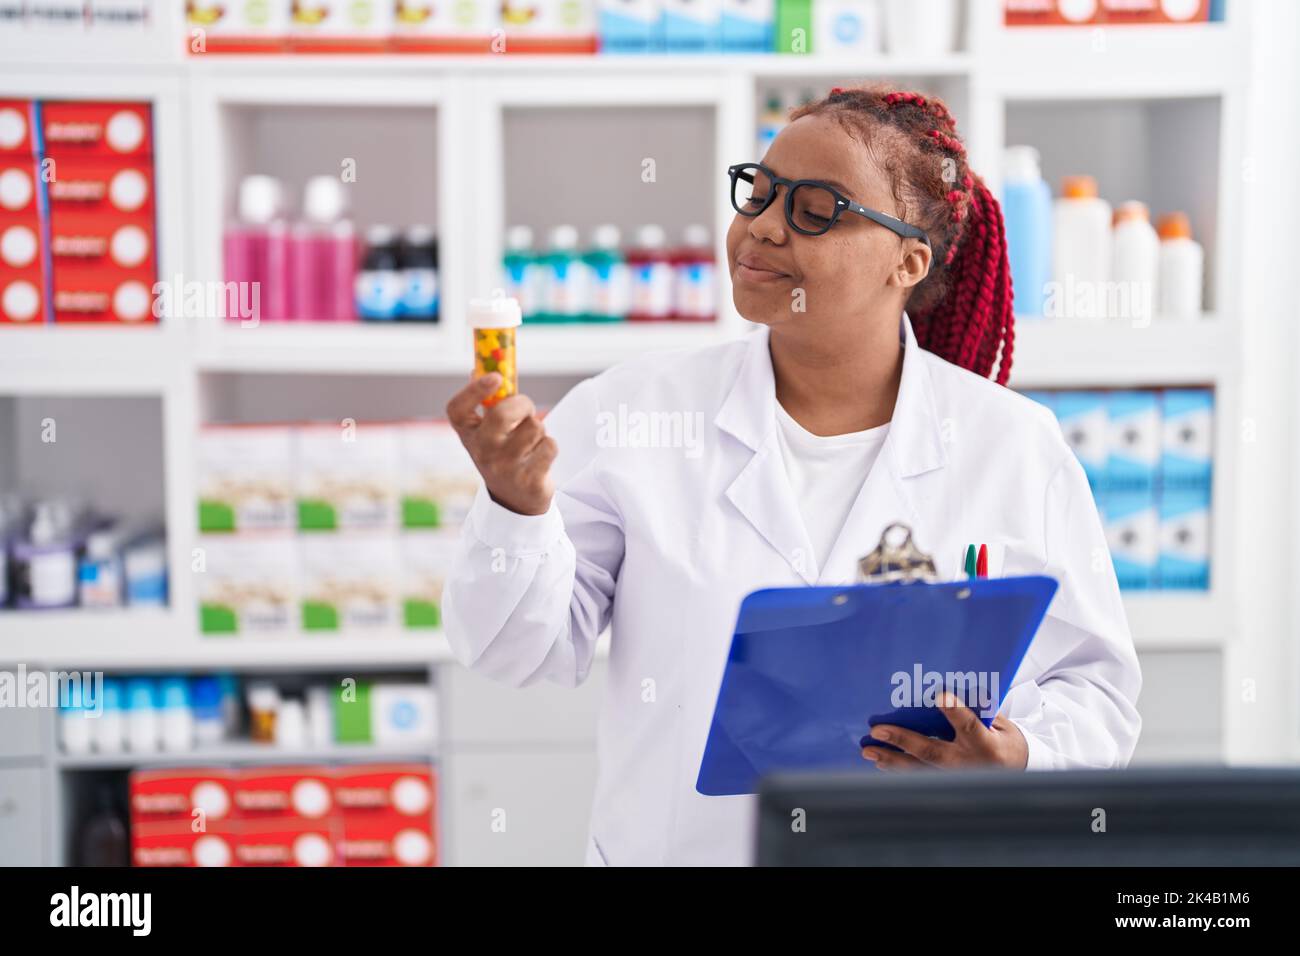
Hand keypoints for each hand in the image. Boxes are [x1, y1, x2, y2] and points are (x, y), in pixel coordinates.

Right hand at [446, 373, 556, 516]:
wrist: (515, 501)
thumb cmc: (502, 455)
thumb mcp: (487, 432)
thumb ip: (486, 403)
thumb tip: (478, 368)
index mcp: (468, 435)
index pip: (458, 409)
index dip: (474, 390)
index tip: (495, 376)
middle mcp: (482, 452)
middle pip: (502, 413)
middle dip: (522, 404)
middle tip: (525, 410)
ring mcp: (505, 468)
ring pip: (534, 426)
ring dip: (538, 429)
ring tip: (531, 442)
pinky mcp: (529, 480)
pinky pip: (549, 445)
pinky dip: (549, 446)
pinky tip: (540, 457)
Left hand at [861, 692, 1028, 770]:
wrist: (1019, 774)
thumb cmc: (1005, 742)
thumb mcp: (1001, 725)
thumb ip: (976, 710)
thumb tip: (945, 691)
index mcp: (987, 744)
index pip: (969, 725)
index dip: (955, 711)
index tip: (940, 695)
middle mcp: (969, 763)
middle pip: (932, 751)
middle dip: (903, 741)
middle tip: (878, 731)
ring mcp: (956, 777)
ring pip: (919, 769)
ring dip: (892, 760)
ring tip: (869, 750)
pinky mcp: (947, 785)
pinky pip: (919, 776)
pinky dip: (898, 769)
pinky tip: (879, 761)